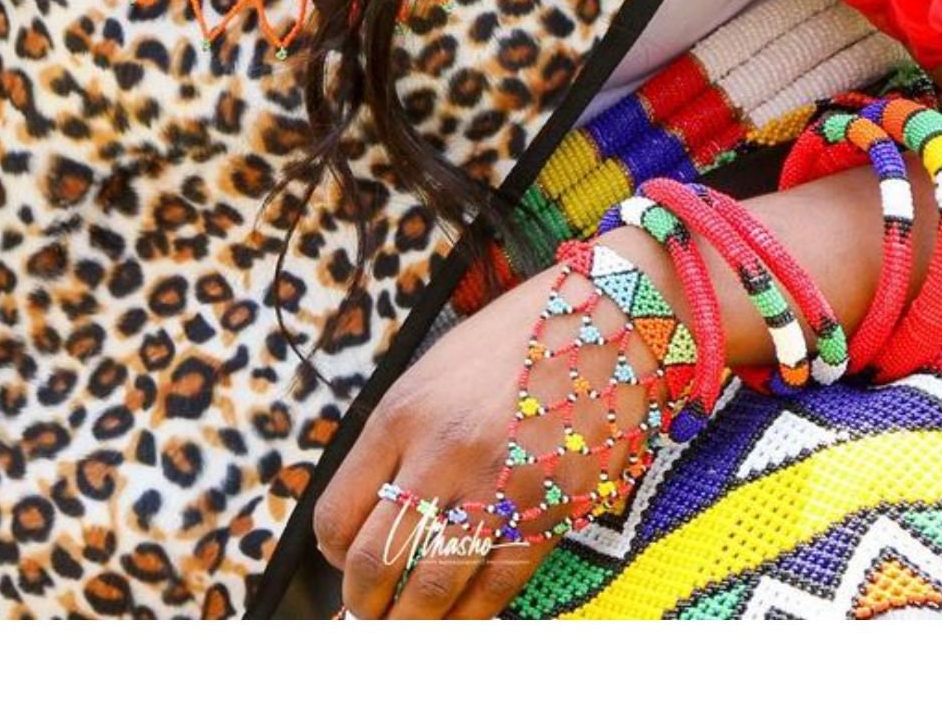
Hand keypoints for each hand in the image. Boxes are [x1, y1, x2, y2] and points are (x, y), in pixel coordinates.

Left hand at [313, 255, 672, 618]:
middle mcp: (440, 452)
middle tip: (372, 612)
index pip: (337, 516)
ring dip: (411, 621)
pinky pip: (494, 587)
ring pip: (428, 589)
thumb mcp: (437, 373)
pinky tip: (461, 616)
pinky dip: (470, 616)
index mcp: (403, 414)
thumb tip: (374, 510)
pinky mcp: (548, 509)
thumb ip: (402, 439)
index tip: (348, 565)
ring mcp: (495, 484)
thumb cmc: (516, 341)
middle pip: (375, 561)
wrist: (605, 316)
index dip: (337, 557)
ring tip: (409, 624)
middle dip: (365, 602)